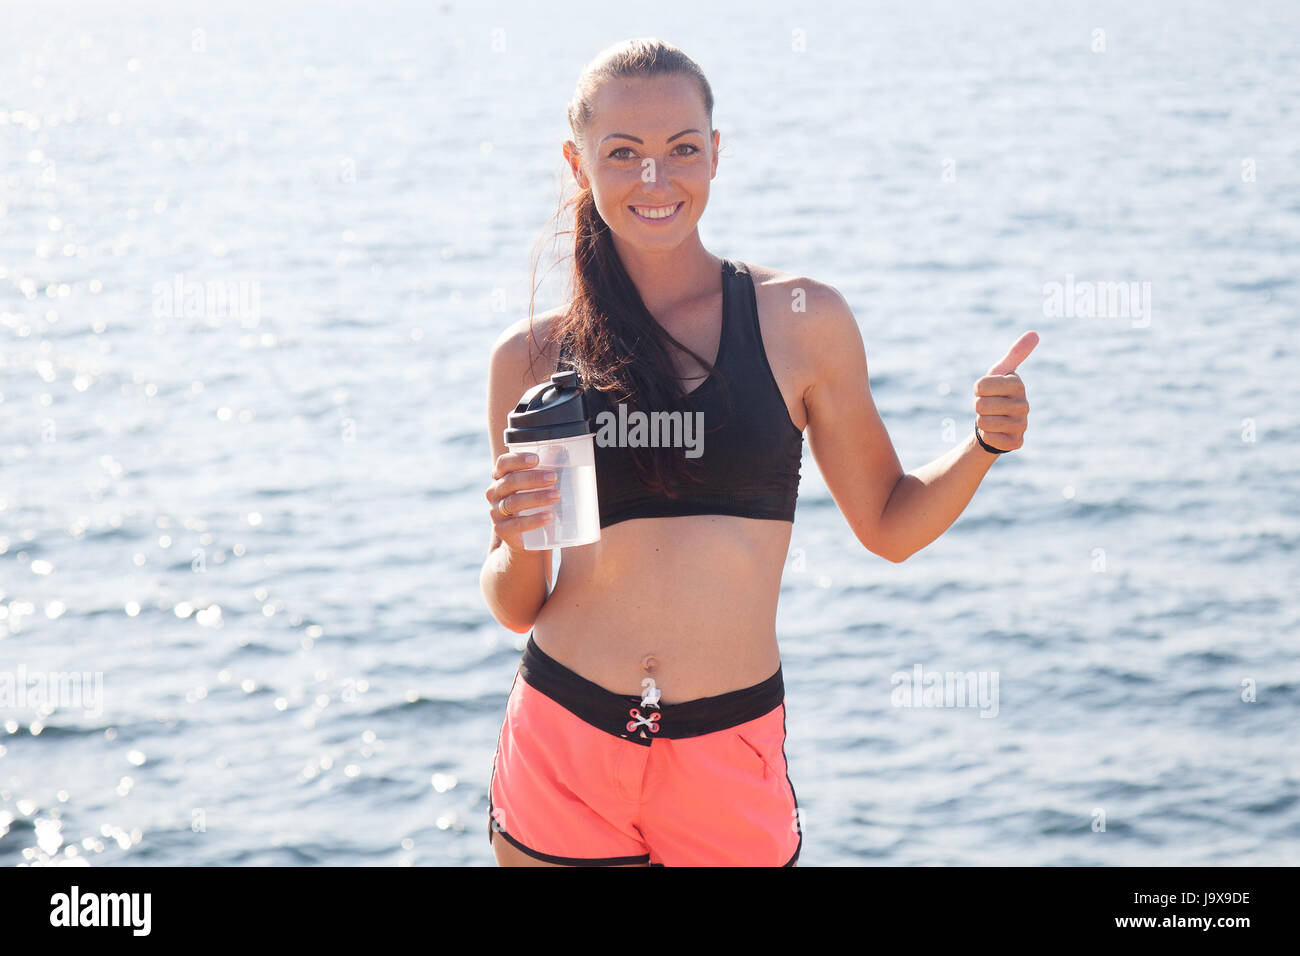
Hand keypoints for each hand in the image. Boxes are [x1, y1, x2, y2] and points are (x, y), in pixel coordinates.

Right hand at [486, 451, 558, 550]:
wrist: (527, 539)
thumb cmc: (535, 506)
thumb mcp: (538, 488)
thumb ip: (546, 471)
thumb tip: (563, 452)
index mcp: (501, 477)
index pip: (504, 463)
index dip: (518, 459)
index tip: (536, 459)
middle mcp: (495, 493)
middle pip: (511, 481)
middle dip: (533, 478)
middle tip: (554, 477)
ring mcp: (496, 512)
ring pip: (514, 502)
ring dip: (537, 497)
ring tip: (556, 496)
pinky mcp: (502, 530)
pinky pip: (517, 524)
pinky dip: (533, 520)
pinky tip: (548, 516)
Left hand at [973, 331, 1037, 452]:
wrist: (997, 422)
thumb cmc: (997, 393)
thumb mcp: (1001, 371)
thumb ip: (1015, 353)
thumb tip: (1035, 333)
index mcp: (1017, 385)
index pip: (981, 385)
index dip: (978, 389)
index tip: (986, 390)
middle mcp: (1024, 405)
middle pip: (980, 405)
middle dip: (979, 406)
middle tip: (989, 406)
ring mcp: (1022, 424)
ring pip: (984, 422)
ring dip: (982, 421)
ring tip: (992, 418)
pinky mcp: (1016, 442)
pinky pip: (989, 438)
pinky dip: (986, 435)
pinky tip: (995, 432)